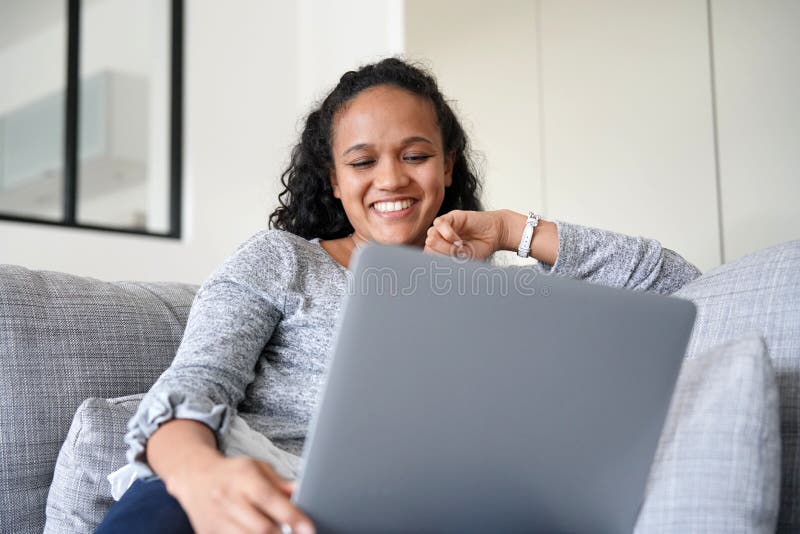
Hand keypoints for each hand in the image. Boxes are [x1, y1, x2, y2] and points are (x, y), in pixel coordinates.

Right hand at [170, 455, 314, 533]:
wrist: (196, 478)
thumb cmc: (233, 473)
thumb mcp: (258, 468)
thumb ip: (280, 483)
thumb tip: (301, 494)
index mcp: (242, 477)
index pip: (269, 498)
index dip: (291, 515)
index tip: (308, 528)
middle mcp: (226, 498)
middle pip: (260, 527)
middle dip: (283, 533)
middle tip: (294, 532)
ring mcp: (215, 519)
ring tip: (278, 532)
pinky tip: (257, 533)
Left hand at [424, 209, 507, 260]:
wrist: (495, 234)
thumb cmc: (480, 247)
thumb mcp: (464, 258)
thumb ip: (447, 255)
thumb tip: (430, 248)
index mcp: (440, 249)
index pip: (428, 256)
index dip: (437, 262)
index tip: (450, 266)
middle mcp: (439, 238)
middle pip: (428, 247)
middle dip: (441, 254)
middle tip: (457, 257)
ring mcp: (443, 227)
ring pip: (431, 236)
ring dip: (445, 245)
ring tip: (460, 248)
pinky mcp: (450, 216)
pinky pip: (438, 224)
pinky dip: (447, 234)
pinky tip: (457, 240)